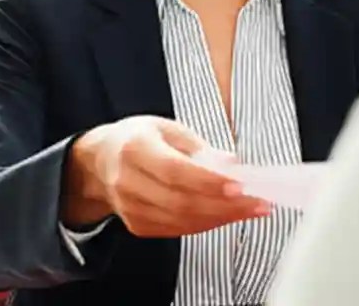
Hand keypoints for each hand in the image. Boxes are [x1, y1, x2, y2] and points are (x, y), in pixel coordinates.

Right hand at [63, 116, 270, 237]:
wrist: (100, 162)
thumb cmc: (138, 140)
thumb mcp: (167, 129)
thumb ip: (200, 147)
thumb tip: (232, 165)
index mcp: (134, 148)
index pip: (174, 170)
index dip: (208, 182)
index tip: (241, 186)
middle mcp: (128, 181)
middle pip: (181, 201)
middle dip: (225, 205)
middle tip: (258, 202)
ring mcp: (130, 208)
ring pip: (182, 221)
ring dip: (223, 217)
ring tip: (253, 209)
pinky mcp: (138, 226)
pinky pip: (178, 229)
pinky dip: (208, 223)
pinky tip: (228, 214)